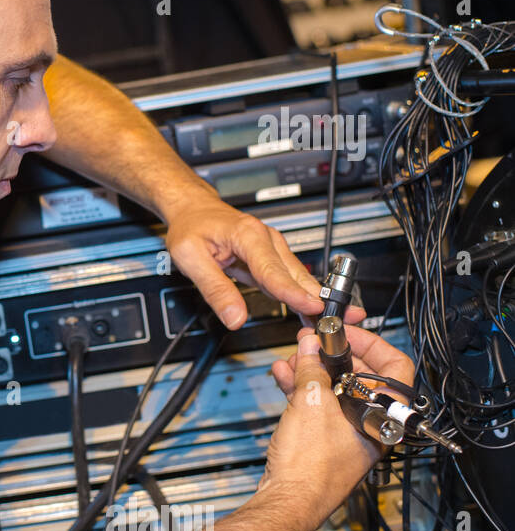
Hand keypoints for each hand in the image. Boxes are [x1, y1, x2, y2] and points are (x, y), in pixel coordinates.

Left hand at [163, 192, 366, 329]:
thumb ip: (215, 289)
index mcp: (248, 235)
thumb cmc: (191, 227)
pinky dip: (301, 295)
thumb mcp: (191, 259)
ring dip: (315, 298)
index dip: (293, 292)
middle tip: (339, 320)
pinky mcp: (271, 257)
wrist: (194, 210)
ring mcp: (272, 248)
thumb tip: (234, 317)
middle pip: (295, 273)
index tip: (312, 307)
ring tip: (335, 320)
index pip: (272, 269)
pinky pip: (288, 279)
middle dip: (318, 298)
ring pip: (297, 276)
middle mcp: (266, 239)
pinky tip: (312, 312)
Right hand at [260, 324, 414, 530]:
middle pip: (361, 378)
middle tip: (313, 343)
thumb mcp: (310, 402)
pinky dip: (303, 390)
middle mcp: (370, 425)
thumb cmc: (311, 467)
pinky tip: (285, 377)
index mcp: (382, 416)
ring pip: (336, 392)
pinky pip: (319, 408)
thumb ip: (312, 368)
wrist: (289, 501)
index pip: (394, 367)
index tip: (344, 334)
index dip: (370, 344)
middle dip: (333, 356)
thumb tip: (311, 347)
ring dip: (314, 371)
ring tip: (294, 358)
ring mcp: (348, 434)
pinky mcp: (325, 442)